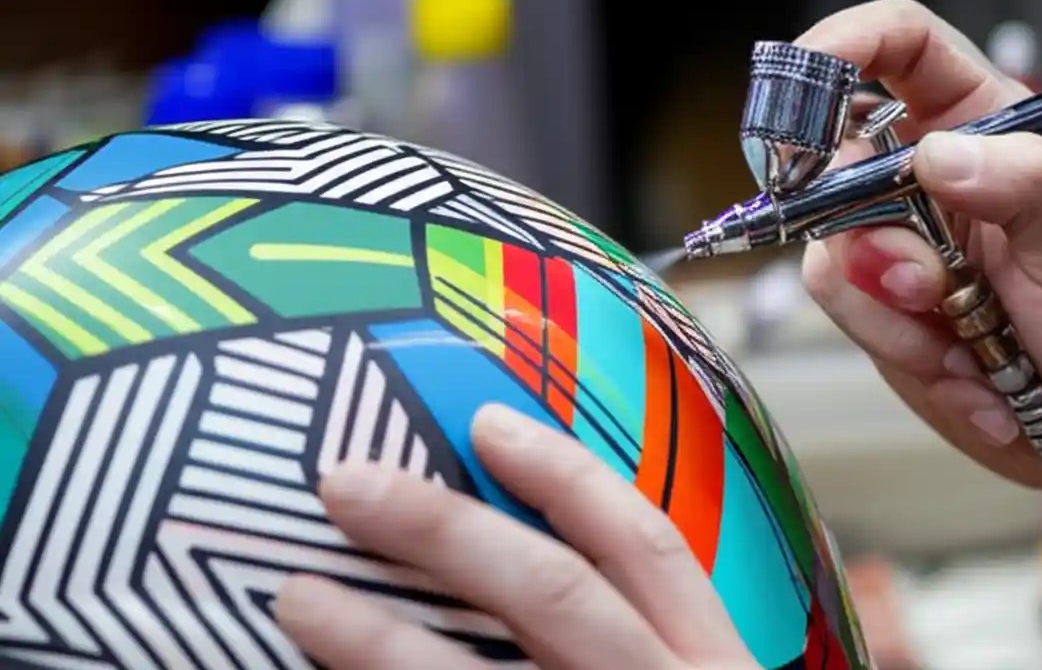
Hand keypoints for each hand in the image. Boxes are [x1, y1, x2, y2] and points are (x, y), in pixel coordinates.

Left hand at [275, 404, 761, 669]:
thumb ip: (642, 640)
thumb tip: (531, 558)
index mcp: (715, 668)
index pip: (642, 546)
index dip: (566, 474)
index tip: (486, 424)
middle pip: (550, 595)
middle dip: (443, 529)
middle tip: (345, 483)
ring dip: (380, 636)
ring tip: (299, 595)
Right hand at [796, 0, 1041, 488]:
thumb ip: (1021, 188)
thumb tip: (937, 153)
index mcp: (987, 133)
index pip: (903, 51)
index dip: (845, 45)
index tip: (808, 80)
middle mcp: (930, 183)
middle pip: (834, 165)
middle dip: (871, 239)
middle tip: (929, 286)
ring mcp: (899, 250)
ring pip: (833, 256)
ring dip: (898, 318)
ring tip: (974, 349)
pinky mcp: (883, 311)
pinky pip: (848, 319)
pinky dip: (907, 358)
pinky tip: (970, 376)